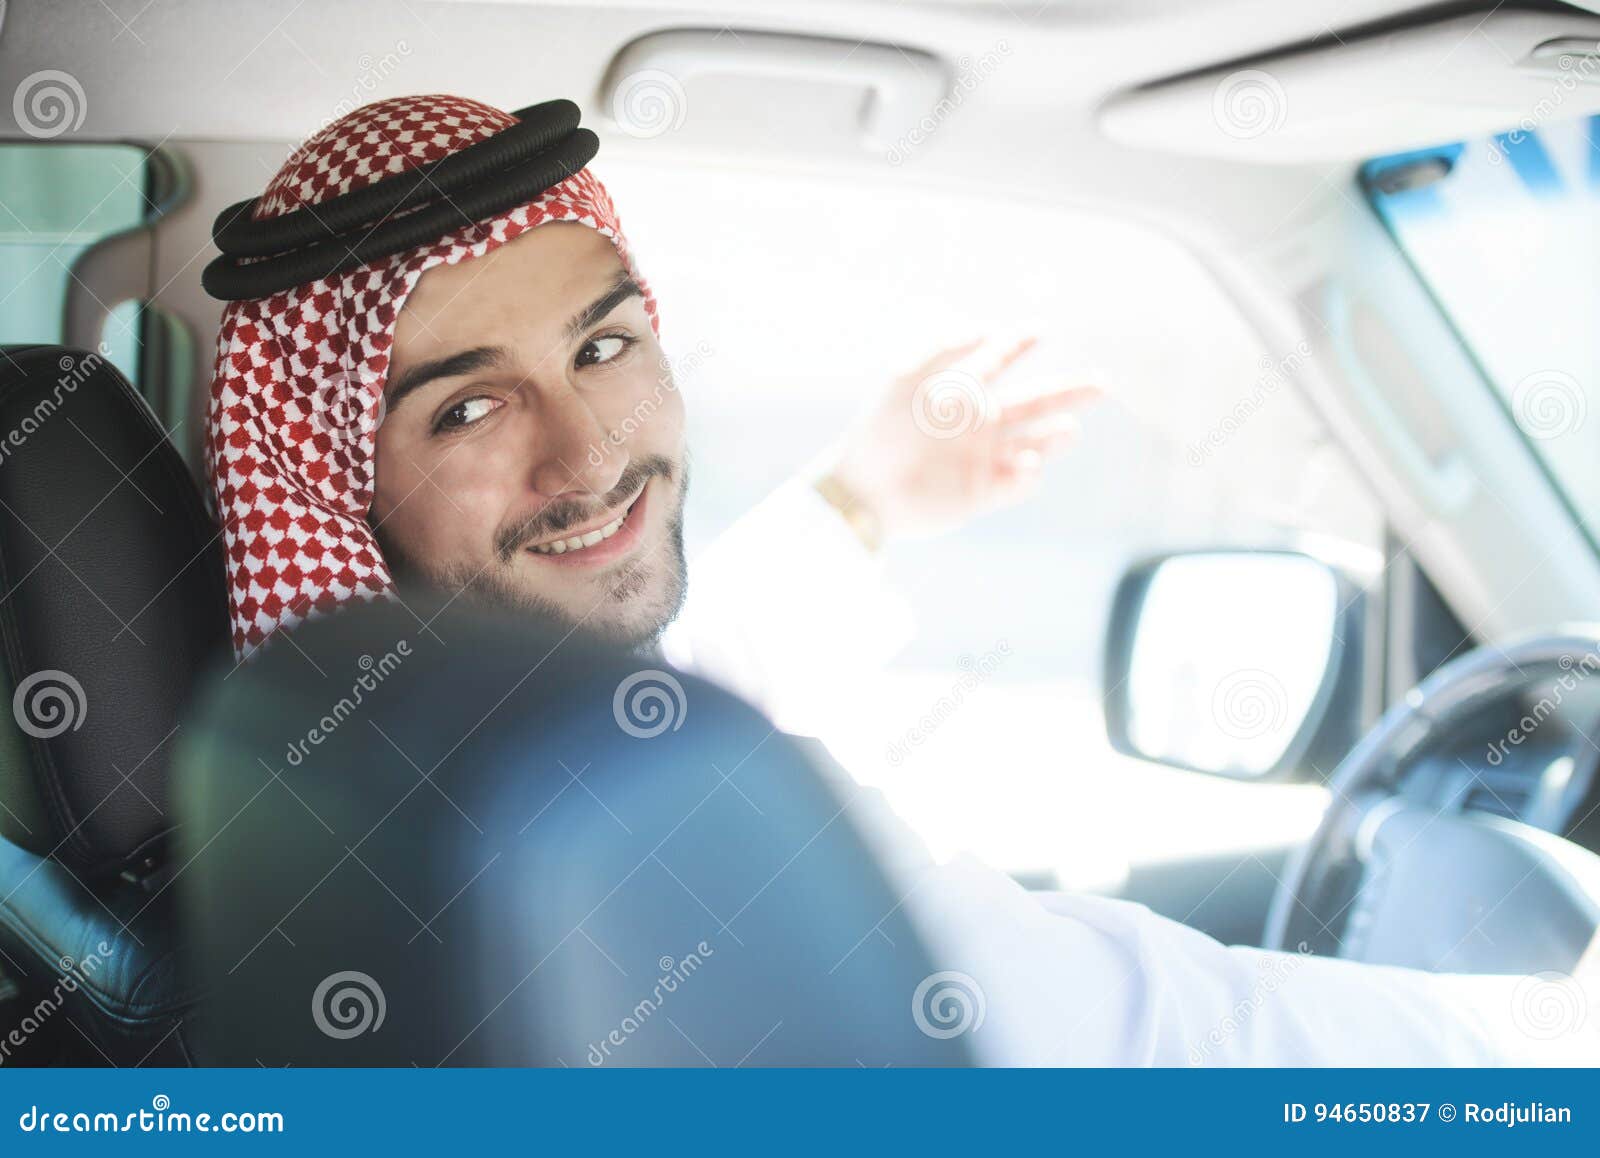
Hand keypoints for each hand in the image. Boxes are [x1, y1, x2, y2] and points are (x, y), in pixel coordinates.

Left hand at [819, 338, 1099, 542]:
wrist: (864, 490)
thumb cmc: (881, 431)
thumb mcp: (905, 379)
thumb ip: (944, 349)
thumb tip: (987, 327)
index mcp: (961, 393)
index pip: (999, 361)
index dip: (1019, 344)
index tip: (1041, 328)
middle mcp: (979, 425)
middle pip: (1035, 404)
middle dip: (1069, 393)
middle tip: (1104, 383)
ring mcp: (982, 460)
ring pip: (1034, 445)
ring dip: (1054, 437)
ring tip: (1068, 430)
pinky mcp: (980, 495)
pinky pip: (1015, 484)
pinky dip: (1027, 475)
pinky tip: (1026, 465)